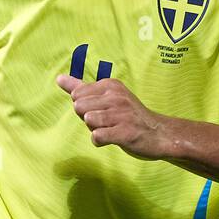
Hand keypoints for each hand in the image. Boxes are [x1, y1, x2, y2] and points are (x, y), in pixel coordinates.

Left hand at [56, 73, 170, 159]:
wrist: (159, 134)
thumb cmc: (128, 116)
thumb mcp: (107, 96)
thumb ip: (81, 87)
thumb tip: (58, 78)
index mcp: (110, 85)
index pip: (76, 94)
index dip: (85, 107)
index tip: (103, 110)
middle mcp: (116, 96)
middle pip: (79, 108)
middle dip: (88, 119)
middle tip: (107, 122)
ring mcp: (121, 114)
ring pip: (88, 121)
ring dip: (95, 129)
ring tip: (111, 129)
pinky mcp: (125, 132)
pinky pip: (97, 136)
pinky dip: (100, 141)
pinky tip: (111, 139)